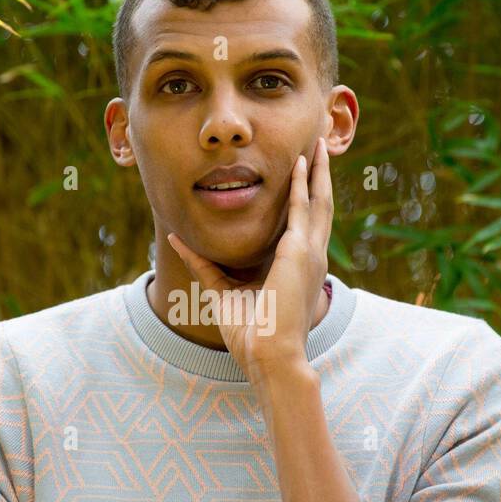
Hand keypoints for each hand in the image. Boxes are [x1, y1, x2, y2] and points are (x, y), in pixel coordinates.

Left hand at [167, 136, 333, 385]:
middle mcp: (311, 259)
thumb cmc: (251, 335)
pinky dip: (304, 183)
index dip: (306, 198)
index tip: (303, 176)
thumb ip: (204, 265)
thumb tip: (179, 240)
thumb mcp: (222, 292)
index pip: (306, 225)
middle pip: (320, 208)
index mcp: (299, 270)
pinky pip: (305, 209)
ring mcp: (311, 254)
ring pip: (320, 202)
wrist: (269, 357)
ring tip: (320, 145)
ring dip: (319, 172)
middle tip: (321, 149)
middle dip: (320, 177)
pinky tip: (303, 162)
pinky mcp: (301, 253)